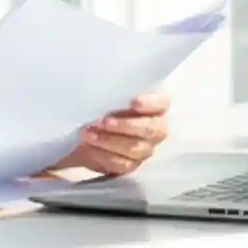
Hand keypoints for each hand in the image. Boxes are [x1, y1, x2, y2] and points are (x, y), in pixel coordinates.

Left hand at [53, 94, 169, 175]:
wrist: (86, 131)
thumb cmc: (101, 106)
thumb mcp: (106, 95)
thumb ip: (112, 91)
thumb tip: (100, 83)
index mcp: (155, 106)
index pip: (162, 103)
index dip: (150, 103)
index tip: (133, 102)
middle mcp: (156, 128)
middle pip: (151, 129)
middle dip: (125, 125)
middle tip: (103, 121)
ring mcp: (145, 149)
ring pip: (134, 148)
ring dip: (109, 141)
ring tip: (87, 133)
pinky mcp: (130, 165)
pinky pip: (121, 164)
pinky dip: (102, 155)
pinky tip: (88, 147)